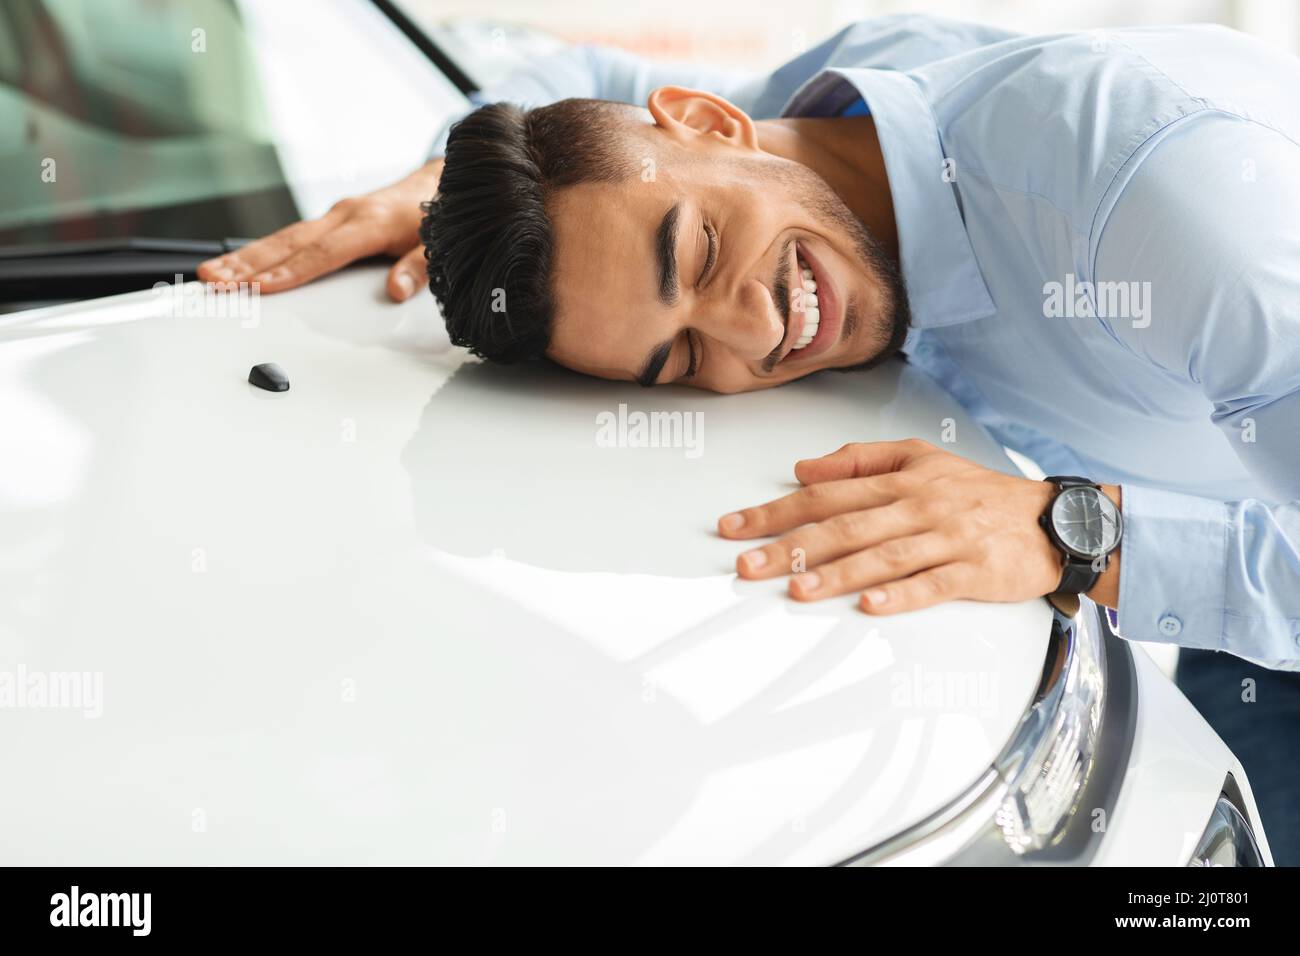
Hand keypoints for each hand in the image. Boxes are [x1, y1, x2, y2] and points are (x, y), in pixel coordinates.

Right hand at [197, 158, 443, 300]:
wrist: (440, 181)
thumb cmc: (438, 214)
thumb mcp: (439, 245)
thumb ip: (419, 268)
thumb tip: (397, 290)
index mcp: (370, 223)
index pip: (322, 254)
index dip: (290, 272)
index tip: (260, 287)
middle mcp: (345, 215)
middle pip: (288, 244)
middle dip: (248, 264)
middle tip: (214, 280)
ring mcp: (335, 215)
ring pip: (282, 238)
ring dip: (245, 257)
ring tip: (211, 275)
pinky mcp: (332, 220)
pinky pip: (290, 237)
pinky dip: (261, 251)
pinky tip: (239, 266)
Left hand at [717, 439, 1079, 614]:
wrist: (1055, 519)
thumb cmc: (979, 492)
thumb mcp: (921, 458)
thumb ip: (860, 460)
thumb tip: (802, 468)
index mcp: (901, 479)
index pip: (825, 493)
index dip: (776, 511)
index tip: (734, 527)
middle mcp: (919, 505)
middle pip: (845, 524)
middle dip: (790, 546)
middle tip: (747, 566)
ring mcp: (947, 538)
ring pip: (884, 556)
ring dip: (838, 574)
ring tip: (797, 590)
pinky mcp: (975, 572)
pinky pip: (934, 585)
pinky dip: (902, 596)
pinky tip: (870, 607)